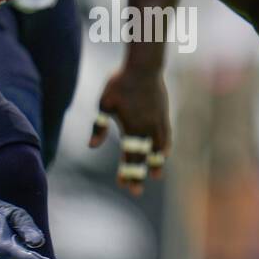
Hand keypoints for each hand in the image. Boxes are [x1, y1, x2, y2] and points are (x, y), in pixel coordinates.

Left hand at [89, 66, 170, 195]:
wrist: (144, 67)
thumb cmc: (120, 83)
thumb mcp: (104, 103)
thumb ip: (99, 126)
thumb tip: (92, 146)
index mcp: (132, 127)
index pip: (129, 156)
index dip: (126, 171)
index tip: (123, 185)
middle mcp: (147, 129)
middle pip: (144, 157)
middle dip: (138, 175)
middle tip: (136, 191)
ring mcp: (159, 123)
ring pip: (158, 148)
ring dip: (156, 163)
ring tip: (156, 175)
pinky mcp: (164, 115)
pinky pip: (166, 136)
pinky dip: (165, 147)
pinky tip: (165, 153)